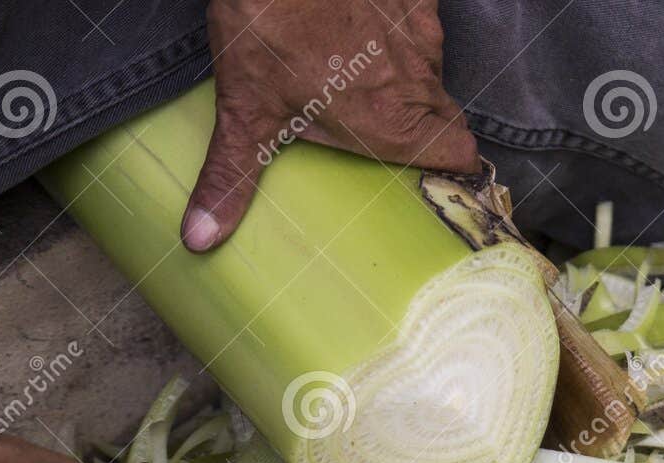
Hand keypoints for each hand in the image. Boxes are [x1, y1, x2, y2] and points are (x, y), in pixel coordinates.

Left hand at [182, 0, 480, 251]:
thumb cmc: (265, 31)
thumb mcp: (245, 111)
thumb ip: (233, 176)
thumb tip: (201, 238)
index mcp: (393, 124)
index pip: (461, 155)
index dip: (452, 164)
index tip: (431, 168)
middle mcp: (420, 81)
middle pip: (446, 115)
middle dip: (422, 121)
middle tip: (379, 119)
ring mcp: (422, 32)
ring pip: (431, 67)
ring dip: (405, 72)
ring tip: (357, 63)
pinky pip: (420, 23)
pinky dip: (397, 28)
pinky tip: (360, 23)